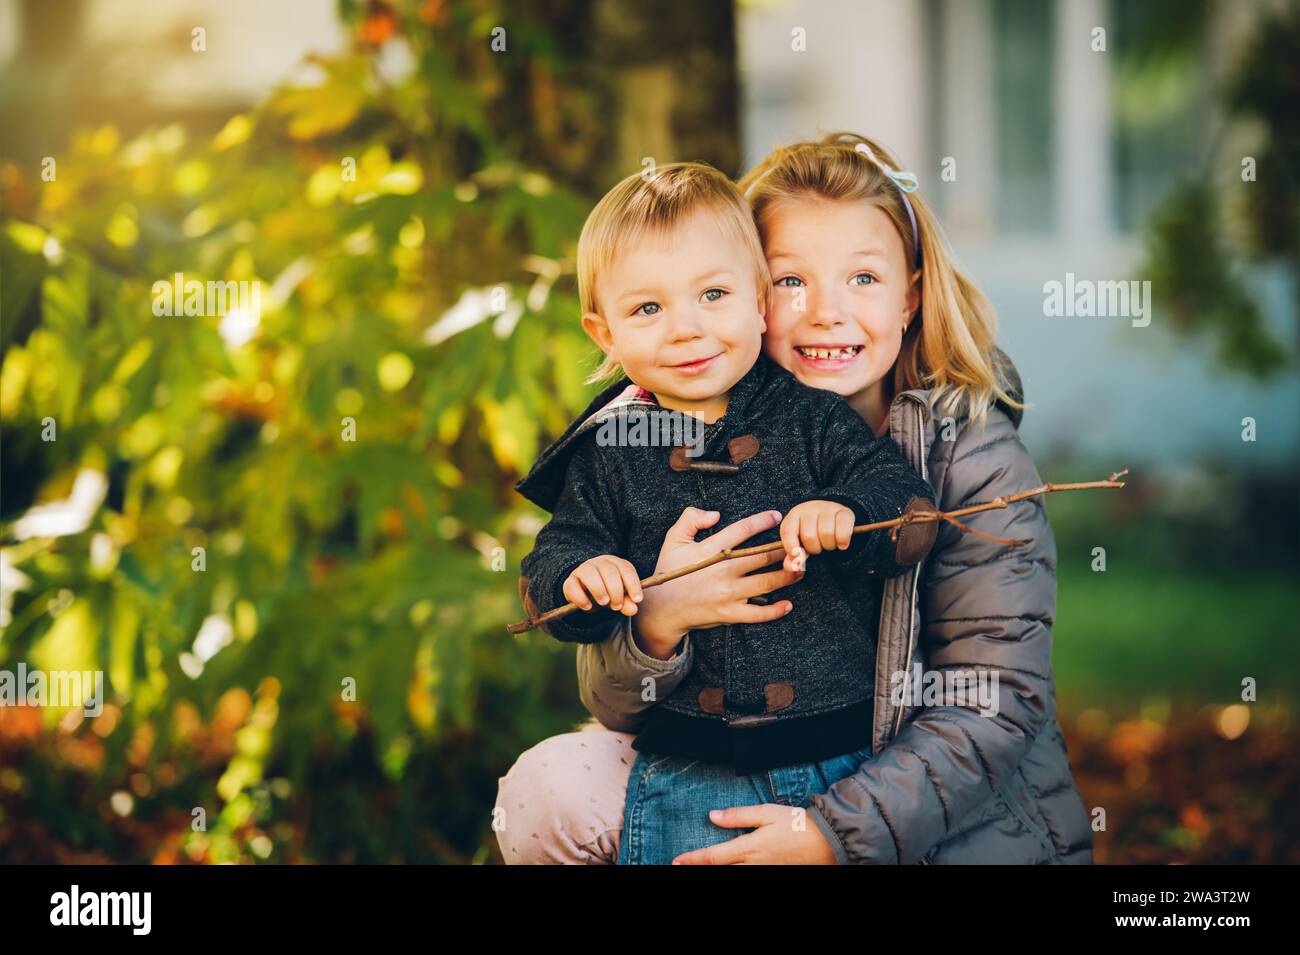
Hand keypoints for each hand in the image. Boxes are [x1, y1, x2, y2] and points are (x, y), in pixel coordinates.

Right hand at [562, 556, 643, 616]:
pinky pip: (572, 586)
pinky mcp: (570, 581)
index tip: (638, 599)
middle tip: (617, 606)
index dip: (633, 584)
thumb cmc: (608, 592)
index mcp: (615, 563)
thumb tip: (633, 609)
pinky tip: (587, 607)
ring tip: (604, 603)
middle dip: (616, 590)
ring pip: (589, 573)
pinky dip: (580, 597)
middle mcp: (599, 563)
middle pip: (609, 571)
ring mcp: (583, 570)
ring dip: (598, 589)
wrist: (585, 594)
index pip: (626, 569)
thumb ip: (627, 602)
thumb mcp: (619, 598)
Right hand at [632, 508, 804, 659]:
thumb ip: (690, 519)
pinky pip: (758, 614)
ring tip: (801, 567)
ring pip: (767, 583)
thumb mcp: (672, 539)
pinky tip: (788, 603)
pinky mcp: (730, 613)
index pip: (742, 530)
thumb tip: (715, 514)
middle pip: (762, 557)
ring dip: (787, 575)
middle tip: (799, 543)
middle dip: (784, 548)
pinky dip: (776, 610)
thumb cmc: (670, 571)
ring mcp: (728, 594)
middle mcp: (723, 571)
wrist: (662, 608)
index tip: (777, 516)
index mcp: (710, 550)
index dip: (762, 521)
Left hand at [671, 804, 837, 864]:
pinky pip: (748, 877)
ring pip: (733, 877)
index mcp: (749, 848)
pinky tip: (728, 867)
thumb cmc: (797, 824)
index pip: (713, 857)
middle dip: (699, 870)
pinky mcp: (773, 876)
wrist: (827, 842)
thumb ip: (738, 815)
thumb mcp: (767, 812)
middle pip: (719, 871)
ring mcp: (764, 874)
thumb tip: (712, 816)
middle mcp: (753, 866)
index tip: (676, 861)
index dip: (693, 860)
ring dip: (715, 871)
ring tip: (700, 868)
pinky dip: (734, 873)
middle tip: (680, 867)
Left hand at [778, 500, 855, 571]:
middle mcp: (809, 509)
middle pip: (809, 536)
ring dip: (829, 545)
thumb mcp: (801, 543)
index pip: (787, 531)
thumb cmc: (813, 533)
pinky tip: (841, 545)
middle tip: (818, 547)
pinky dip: (842, 541)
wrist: (834, 519)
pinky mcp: (845, 512)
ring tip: (829, 544)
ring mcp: (827, 508)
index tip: (798, 559)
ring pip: (827, 533)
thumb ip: (795, 557)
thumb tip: (791, 567)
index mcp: (794, 516)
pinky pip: (843, 530)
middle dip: (814, 548)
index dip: (791, 547)